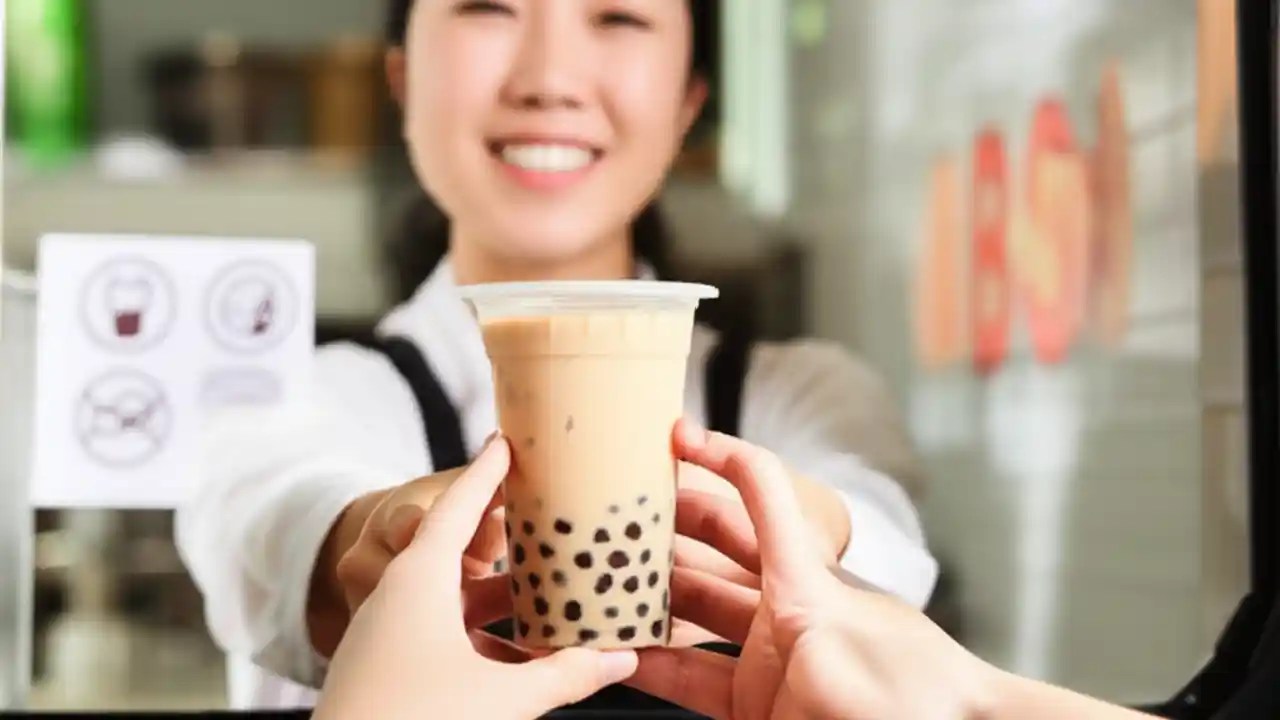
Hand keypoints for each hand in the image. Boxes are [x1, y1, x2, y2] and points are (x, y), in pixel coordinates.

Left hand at [314, 437, 638, 719]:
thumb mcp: (501, 696)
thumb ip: (564, 674)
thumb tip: (619, 661)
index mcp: (418, 579)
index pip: (459, 506)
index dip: (488, 472)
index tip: (507, 441)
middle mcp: (398, 596)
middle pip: (458, 548)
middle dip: (503, 536)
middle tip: (541, 514)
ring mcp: (388, 633)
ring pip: (452, 597)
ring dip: (498, 594)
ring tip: (547, 590)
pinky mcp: (387, 667)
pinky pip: (440, 631)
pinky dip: (479, 631)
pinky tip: (516, 653)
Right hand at [628, 421, 990, 719]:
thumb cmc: (919, 696)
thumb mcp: (845, 640)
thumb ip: (799, 621)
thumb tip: (761, 603)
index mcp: (807, 579)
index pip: (759, 492)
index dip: (719, 455)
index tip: (674, 434)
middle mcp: (783, 608)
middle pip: (711, 546)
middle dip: (660, 523)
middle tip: (608, 511)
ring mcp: (767, 655)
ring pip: (691, 609)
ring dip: (645, 594)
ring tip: (593, 580)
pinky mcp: (755, 702)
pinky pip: (691, 674)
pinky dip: (653, 662)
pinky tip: (615, 652)